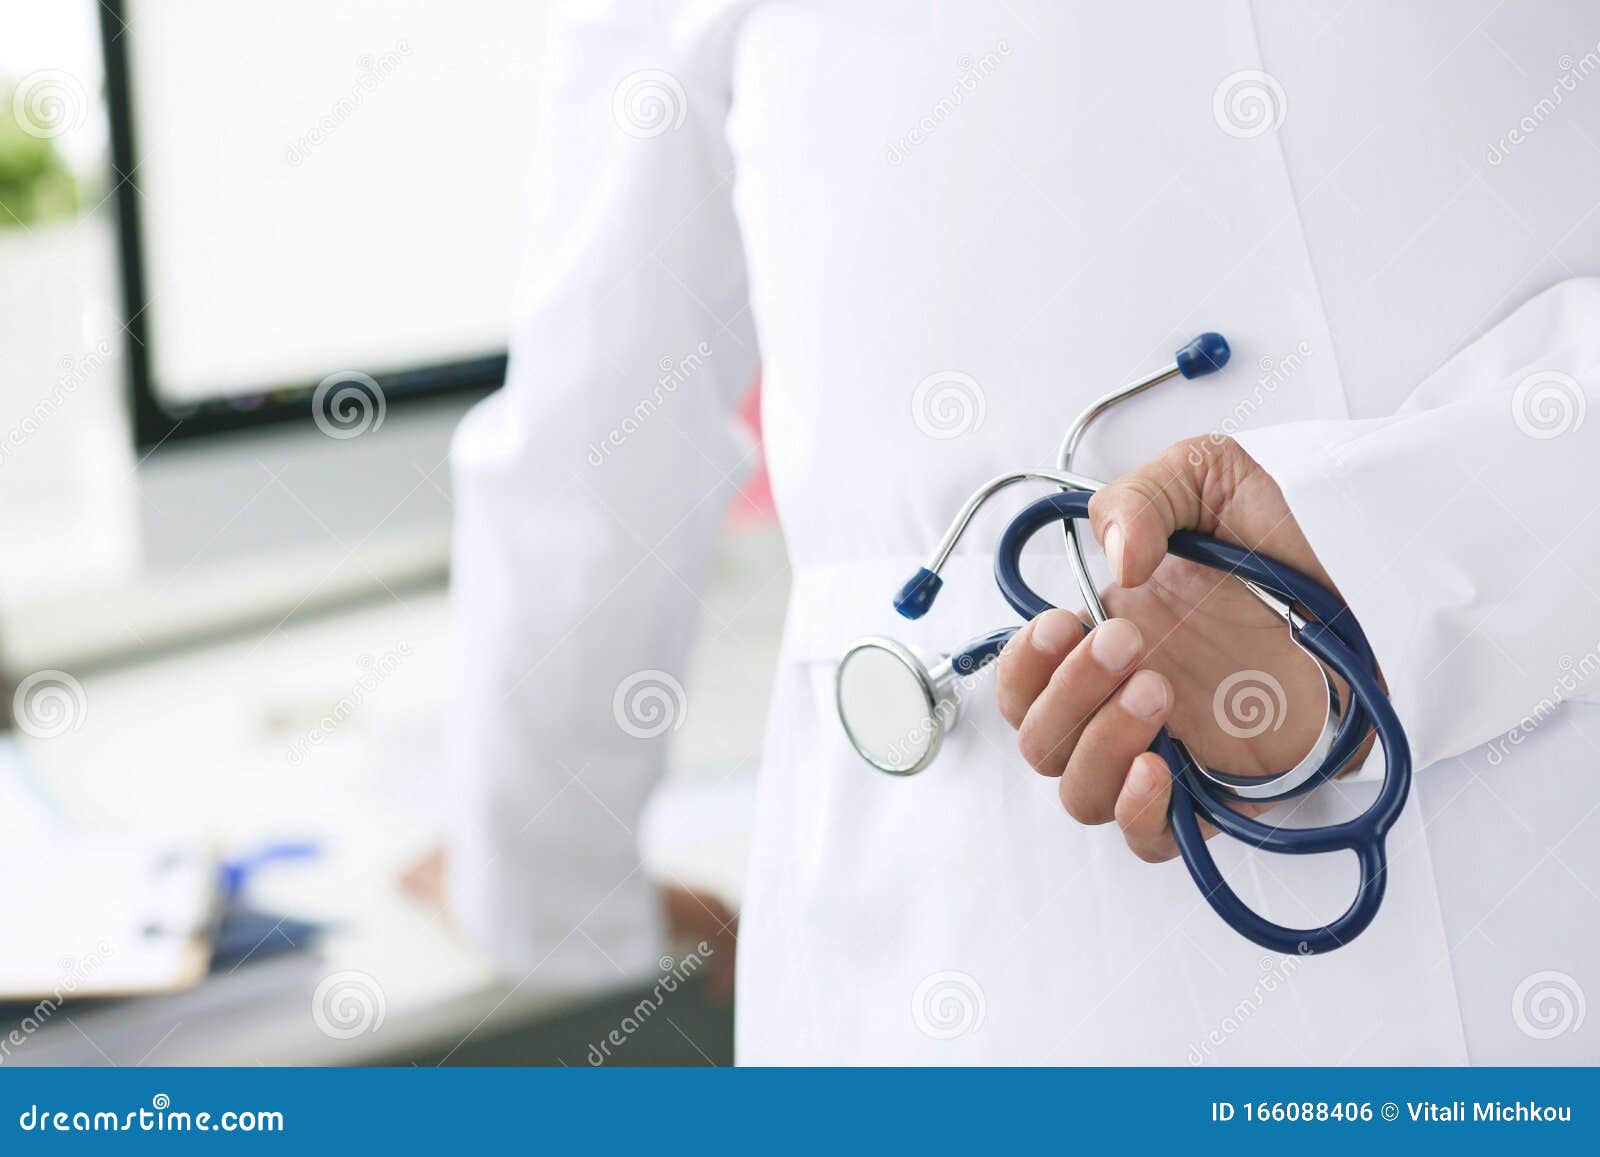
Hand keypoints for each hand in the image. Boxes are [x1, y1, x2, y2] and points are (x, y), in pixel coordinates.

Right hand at [995, 436, 1355, 860]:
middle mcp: (1122, 704)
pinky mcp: (1222, 798)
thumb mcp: (1206, 479)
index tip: (1065, 622)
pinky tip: (1160, 768)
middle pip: (1042, 744)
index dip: (1025, 665)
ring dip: (1100, 745)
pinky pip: (1152, 842)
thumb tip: (1118, 564)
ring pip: (1082, 795)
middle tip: (1131, 643)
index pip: (1022, 684)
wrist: (1378, 581)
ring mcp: (1170, 753)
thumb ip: (1140, 501)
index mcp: (1102, 640)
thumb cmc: (1288, 536)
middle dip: (1071, 694)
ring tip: (1160, 692)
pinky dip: (1139, 815)